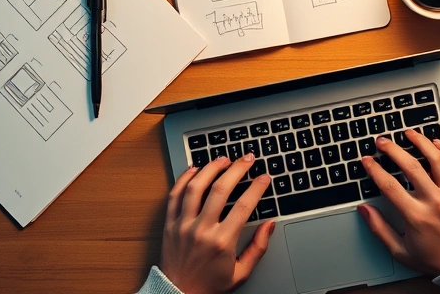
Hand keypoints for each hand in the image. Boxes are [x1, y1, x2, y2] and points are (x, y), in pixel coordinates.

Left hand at [160, 154, 274, 293]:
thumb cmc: (210, 286)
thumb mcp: (241, 273)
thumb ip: (258, 248)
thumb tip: (269, 225)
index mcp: (222, 242)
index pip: (243, 206)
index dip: (256, 188)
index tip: (264, 177)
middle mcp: (202, 230)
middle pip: (220, 189)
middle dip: (237, 169)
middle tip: (247, 159)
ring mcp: (183, 225)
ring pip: (196, 187)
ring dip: (210, 168)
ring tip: (223, 159)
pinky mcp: (169, 224)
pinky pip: (174, 195)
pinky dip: (183, 179)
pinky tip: (195, 169)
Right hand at [357, 130, 439, 275]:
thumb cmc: (434, 259)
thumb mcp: (400, 251)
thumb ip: (379, 229)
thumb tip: (364, 210)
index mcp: (417, 217)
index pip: (389, 186)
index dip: (375, 170)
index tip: (367, 160)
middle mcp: (435, 202)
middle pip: (410, 166)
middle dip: (393, 149)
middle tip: (382, 141)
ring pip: (436, 159)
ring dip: (421, 142)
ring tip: (409, 133)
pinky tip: (436, 143)